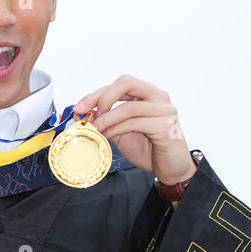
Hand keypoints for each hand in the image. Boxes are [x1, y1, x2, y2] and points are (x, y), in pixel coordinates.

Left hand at [73, 75, 196, 184]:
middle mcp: (158, 96)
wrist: (171, 168)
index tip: (79, 108)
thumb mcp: (121, 132)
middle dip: (102, 97)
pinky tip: (108, 137)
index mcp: (148, 93)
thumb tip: (81, 115)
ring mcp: (164, 110)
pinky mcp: (166, 125)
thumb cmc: (149, 149)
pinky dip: (116, 129)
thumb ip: (105, 121)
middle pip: (127, 83)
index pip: (119, 84)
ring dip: (106, 119)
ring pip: (129, 107)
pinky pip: (135, 123)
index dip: (96, 94)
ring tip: (96, 131)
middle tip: (88, 115)